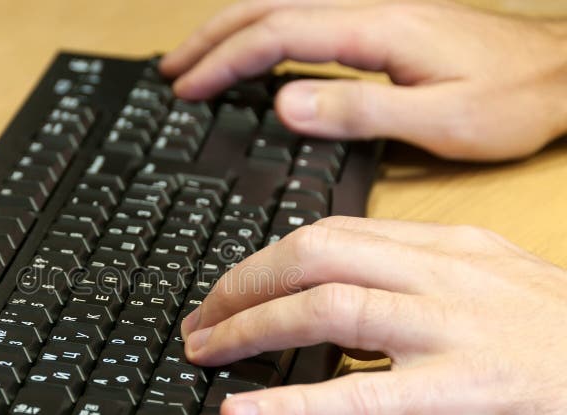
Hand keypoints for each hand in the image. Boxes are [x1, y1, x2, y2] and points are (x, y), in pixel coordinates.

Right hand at [160, 0, 566, 160]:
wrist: (562, 71)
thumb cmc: (512, 98)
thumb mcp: (438, 118)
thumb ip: (358, 110)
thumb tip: (284, 104)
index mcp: (376, 30)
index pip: (276, 34)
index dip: (223, 61)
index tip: (187, 89)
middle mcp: (369, 9)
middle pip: (268, 8)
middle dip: (212, 38)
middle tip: (172, 70)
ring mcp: (375, 12)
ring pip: (283, 6)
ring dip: (233, 29)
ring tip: (197, 57)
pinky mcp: (384, 25)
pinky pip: (306, 18)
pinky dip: (266, 32)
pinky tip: (258, 54)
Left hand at [180, 217, 566, 414]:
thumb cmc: (557, 337)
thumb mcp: (487, 282)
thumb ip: (413, 278)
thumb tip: (333, 290)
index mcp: (444, 247)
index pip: (331, 235)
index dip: (265, 261)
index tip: (230, 288)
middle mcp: (442, 274)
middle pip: (316, 256)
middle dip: (244, 284)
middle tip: (203, 318)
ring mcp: (452, 329)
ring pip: (327, 309)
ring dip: (250, 330)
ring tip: (205, 353)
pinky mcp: (463, 392)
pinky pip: (362, 395)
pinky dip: (292, 405)